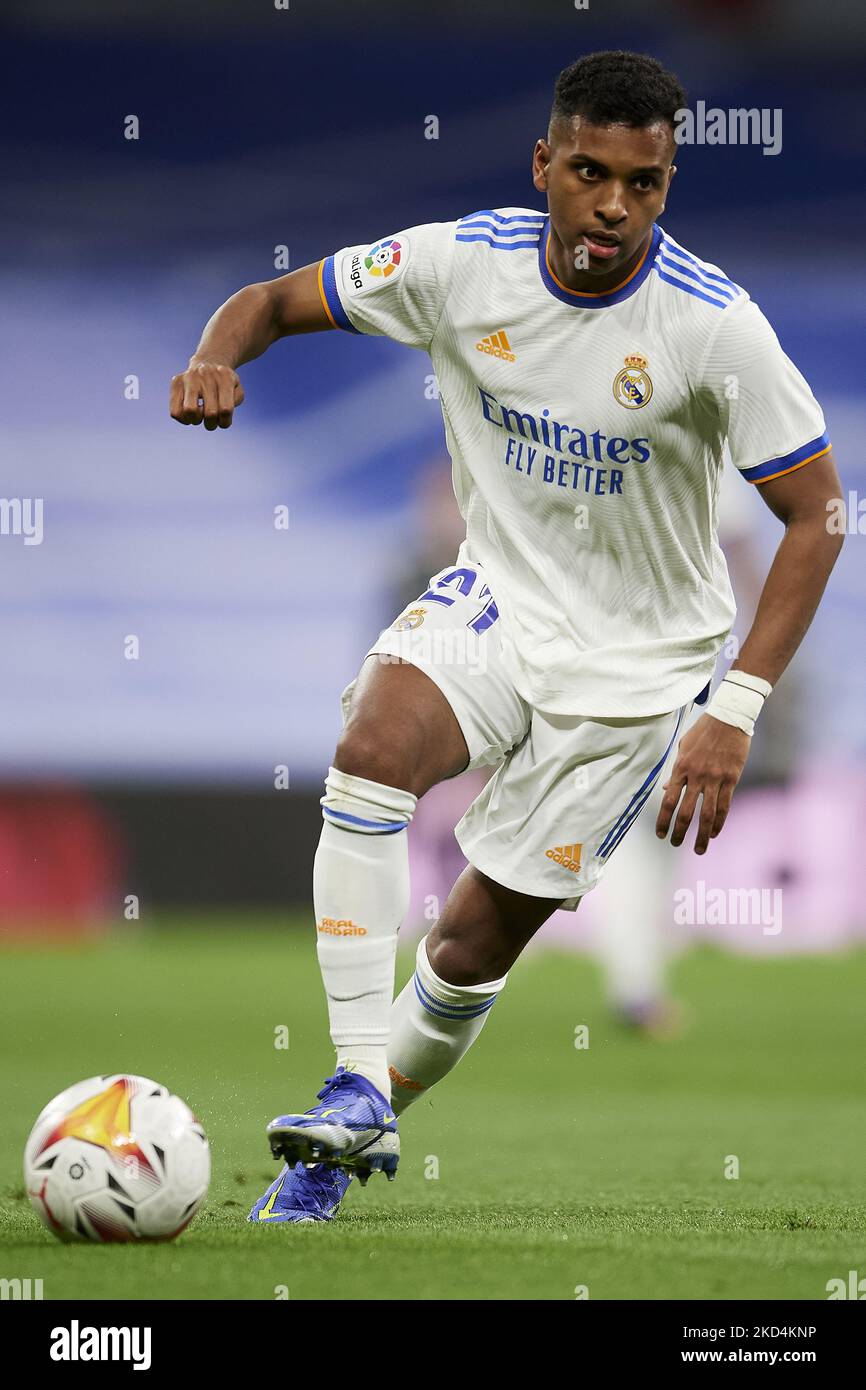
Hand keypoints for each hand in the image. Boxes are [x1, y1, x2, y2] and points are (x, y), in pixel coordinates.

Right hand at [169, 360, 244, 428]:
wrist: (208, 362)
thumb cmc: (224, 382)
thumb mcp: (237, 389)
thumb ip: (236, 400)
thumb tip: (222, 410)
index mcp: (225, 377)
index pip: (225, 409)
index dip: (225, 422)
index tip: (223, 420)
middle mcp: (206, 375)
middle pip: (210, 412)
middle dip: (211, 424)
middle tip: (211, 420)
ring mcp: (189, 377)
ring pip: (189, 411)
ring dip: (196, 421)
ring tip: (199, 417)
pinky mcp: (176, 382)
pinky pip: (175, 411)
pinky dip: (182, 419)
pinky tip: (189, 416)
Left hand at [655, 714, 749, 853]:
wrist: (730, 718)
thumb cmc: (703, 731)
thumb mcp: (683, 747)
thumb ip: (676, 771)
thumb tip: (668, 791)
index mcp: (681, 768)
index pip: (669, 801)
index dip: (663, 820)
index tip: (660, 833)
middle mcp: (697, 776)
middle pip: (686, 812)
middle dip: (679, 832)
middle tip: (675, 844)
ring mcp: (715, 779)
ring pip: (707, 814)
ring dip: (702, 835)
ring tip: (698, 849)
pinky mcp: (732, 779)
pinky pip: (725, 806)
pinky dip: (719, 822)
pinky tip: (714, 833)